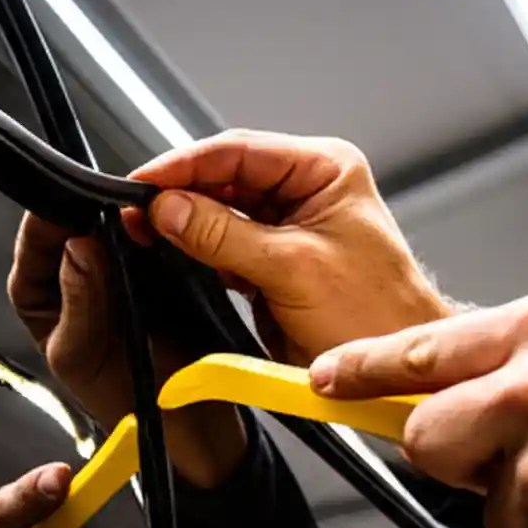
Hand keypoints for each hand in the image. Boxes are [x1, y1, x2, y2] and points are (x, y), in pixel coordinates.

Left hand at [8, 214, 245, 487]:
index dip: (50, 220)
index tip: (72, 206)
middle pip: (77, 224)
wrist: (188, 424)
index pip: (35, 242)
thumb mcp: (82, 358)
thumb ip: (77, 306)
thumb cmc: (123, 399)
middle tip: (118, 207)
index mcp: (40, 293)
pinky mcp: (159, 265)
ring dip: (131, 219)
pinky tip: (170, 229)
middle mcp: (75, 274)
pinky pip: (154, 238)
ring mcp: (118, 266)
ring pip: (117, 227)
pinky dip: (161, 232)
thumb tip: (77, 249)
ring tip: (146, 217)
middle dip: (95, 212)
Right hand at [123, 129, 449, 365]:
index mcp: (324, 170)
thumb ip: (224, 235)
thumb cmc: (375, 316)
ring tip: (143, 231)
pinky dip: (196, 252)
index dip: (184, 165)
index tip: (142, 181)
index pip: (239, 152)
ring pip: (218, 212)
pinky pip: (222, 246)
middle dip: (179, 194)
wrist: (392, 375)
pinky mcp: (272, 262)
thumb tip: (168, 208)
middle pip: (224, 178)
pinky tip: (169, 254)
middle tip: (135, 211)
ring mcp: (287, 227)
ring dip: (183, 224)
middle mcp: (305, 191)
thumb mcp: (291, 269)